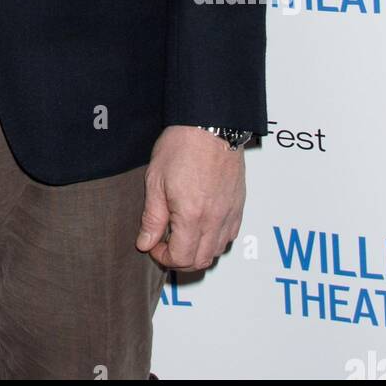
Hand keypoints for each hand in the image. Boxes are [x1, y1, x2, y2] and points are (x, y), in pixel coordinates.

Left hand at [135, 125, 246, 270]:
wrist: (210, 124)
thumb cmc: (181, 146)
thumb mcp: (156, 181)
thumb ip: (152, 217)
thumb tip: (145, 243)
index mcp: (192, 216)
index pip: (180, 258)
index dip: (163, 257)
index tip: (153, 244)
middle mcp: (215, 220)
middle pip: (200, 261)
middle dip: (179, 259)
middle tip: (164, 243)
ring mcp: (230, 213)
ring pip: (217, 251)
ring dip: (198, 252)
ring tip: (182, 234)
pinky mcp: (239, 205)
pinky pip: (230, 235)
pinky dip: (215, 240)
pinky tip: (201, 225)